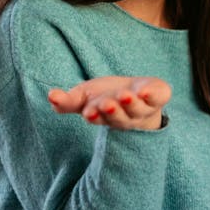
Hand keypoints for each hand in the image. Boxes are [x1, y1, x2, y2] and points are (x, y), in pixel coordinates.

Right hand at [49, 76, 171, 130]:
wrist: (139, 92)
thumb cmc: (106, 95)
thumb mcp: (84, 97)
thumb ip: (67, 101)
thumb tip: (50, 96)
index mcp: (105, 117)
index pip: (98, 118)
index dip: (94, 115)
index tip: (89, 112)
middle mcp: (125, 116)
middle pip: (119, 117)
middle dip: (113, 111)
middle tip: (106, 104)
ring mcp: (143, 108)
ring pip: (138, 110)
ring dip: (131, 103)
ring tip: (125, 96)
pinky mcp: (158, 97)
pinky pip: (159, 98)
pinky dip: (153, 94)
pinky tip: (146, 90)